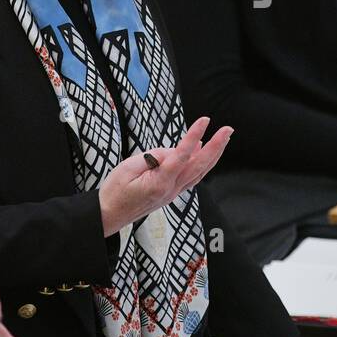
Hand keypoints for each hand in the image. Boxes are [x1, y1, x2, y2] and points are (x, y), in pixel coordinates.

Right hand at [98, 117, 231, 235]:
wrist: (109, 215)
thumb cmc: (114, 191)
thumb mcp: (127, 168)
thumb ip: (152, 157)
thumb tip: (172, 152)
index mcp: (159, 182)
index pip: (182, 155)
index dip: (194, 136)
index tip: (205, 120)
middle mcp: (171, 189)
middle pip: (199, 165)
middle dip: (216, 146)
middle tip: (228, 129)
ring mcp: (173, 193)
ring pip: (199, 172)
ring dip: (213, 154)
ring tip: (224, 138)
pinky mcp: (171, 193)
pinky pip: (192, 177)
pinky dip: (202, 164)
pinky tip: (204, 152)